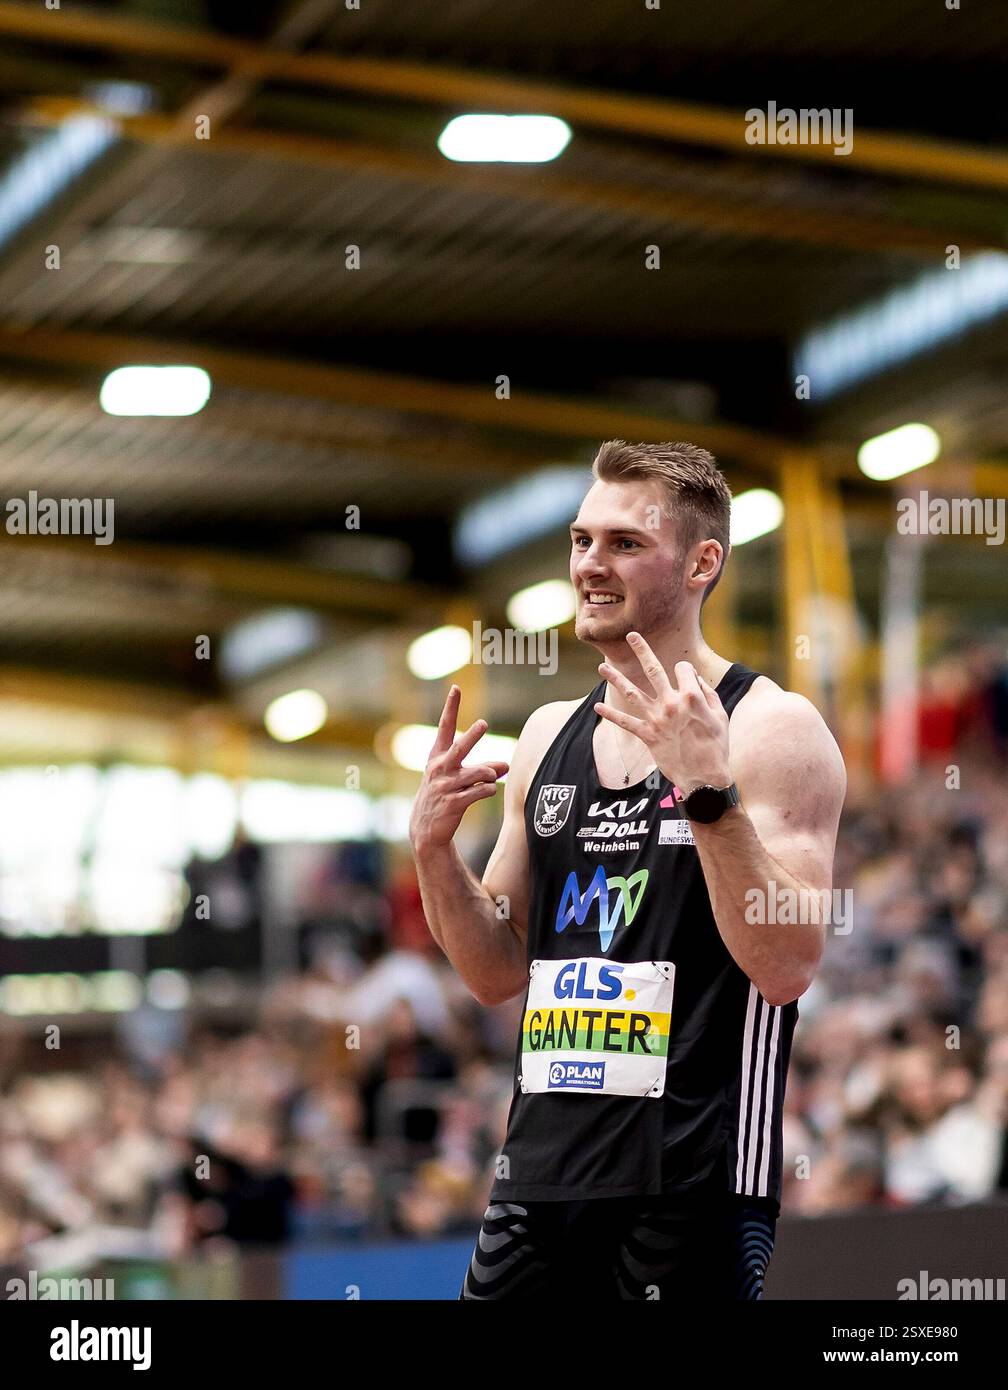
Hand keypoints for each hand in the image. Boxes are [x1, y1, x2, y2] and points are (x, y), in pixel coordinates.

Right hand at [409, 685, 508, 853]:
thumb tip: (507, 765)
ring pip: (478, 773)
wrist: (426, 828)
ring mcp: (445, 786)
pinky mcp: (453, 803)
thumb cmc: (443, 796)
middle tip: (483, 723)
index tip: (456, 688)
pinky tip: (486, 791)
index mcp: (437, 757)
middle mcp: (439, 768)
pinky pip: (480, 791)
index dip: (451, 707)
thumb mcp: (457, 778)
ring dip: (490, 774)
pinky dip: (488, 790)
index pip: (444, 727)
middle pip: (460, 748)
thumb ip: (483, 769)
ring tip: (493, 777)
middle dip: (472, 736)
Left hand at [595, 633, 730, 793]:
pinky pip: (625, 723)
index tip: (687, 677)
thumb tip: (696, 679)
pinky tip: (597, 706)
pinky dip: (610, 715)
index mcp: (692, 696)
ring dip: (616, 678)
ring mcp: (657, 719)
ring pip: (632, 693)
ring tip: (602, 667)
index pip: (683, 669)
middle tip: (631, 635)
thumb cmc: (717, 747)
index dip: (685, 671)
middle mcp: (672, 704)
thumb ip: (708, 694)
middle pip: (654, 670)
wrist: (705, 778)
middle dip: (642, 650)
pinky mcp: (648, 736)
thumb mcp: (720, 716)